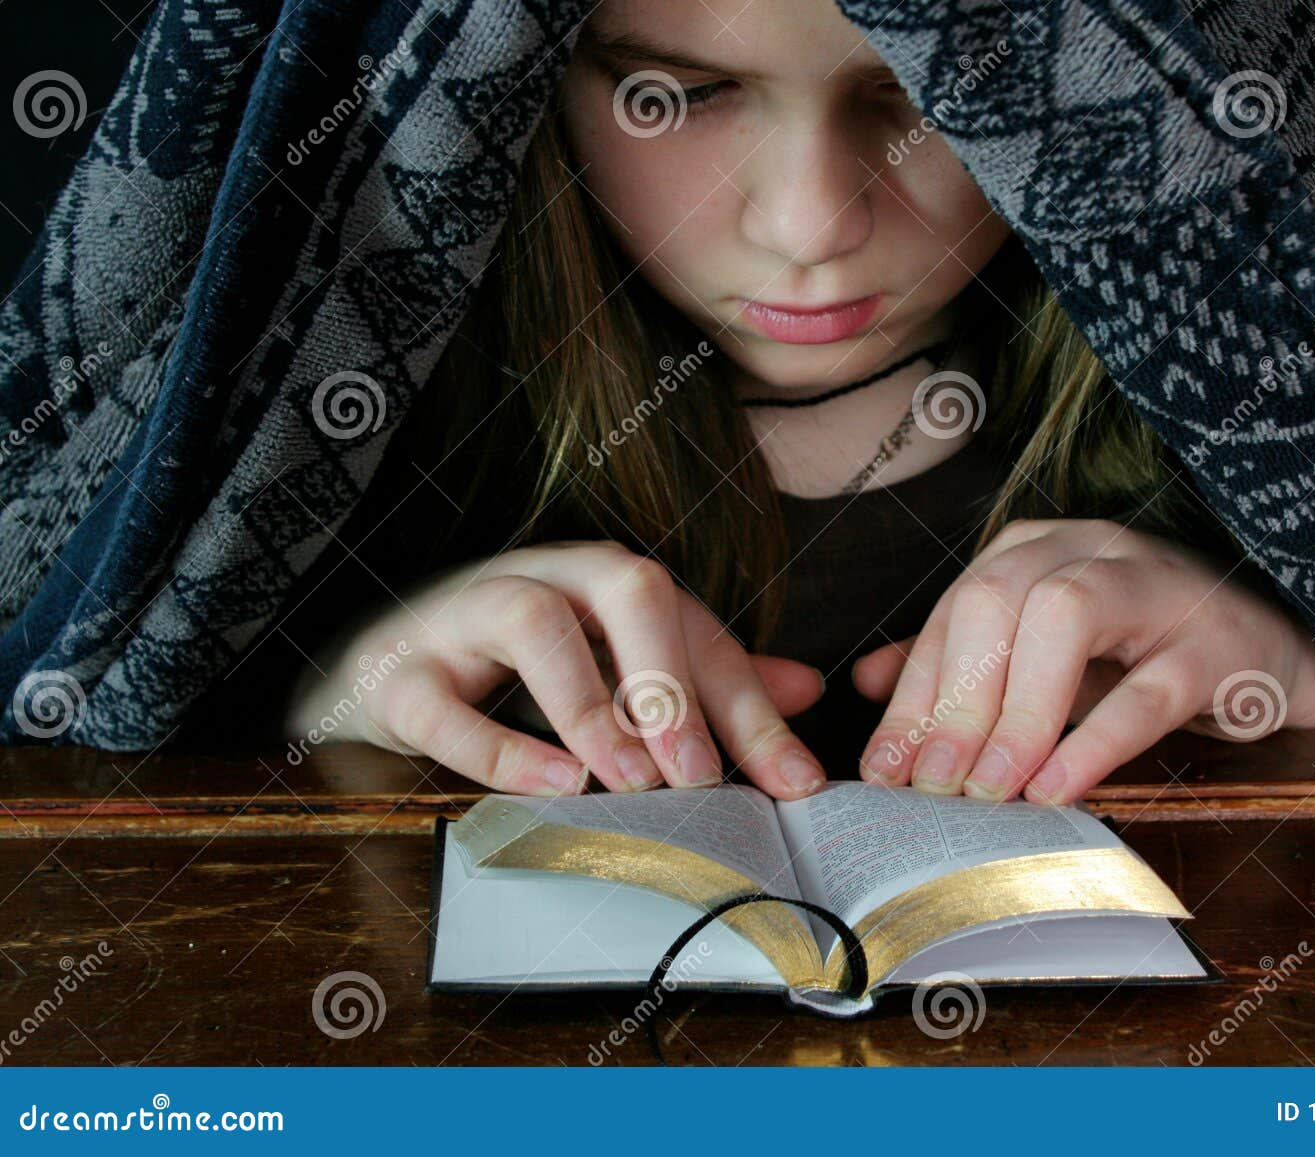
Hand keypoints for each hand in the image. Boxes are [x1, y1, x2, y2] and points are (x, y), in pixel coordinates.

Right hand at [284, 540, 828, 798]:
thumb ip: (704, 680)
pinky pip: (443, 701)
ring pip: (533, 621)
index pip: (698, 629)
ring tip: (629, 782)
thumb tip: (809, 691)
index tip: (796, 785)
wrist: (380, 659)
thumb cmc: (515, 662)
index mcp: (605, 580)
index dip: (752, 708)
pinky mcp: (402, 672)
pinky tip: (554, 786)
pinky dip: (498, 746)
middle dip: (673, 678)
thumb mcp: (614, 664)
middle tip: (699, 771)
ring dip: (590, 705)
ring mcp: (464, 617)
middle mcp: (545, 577)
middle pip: (625, 583)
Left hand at [849, 518, 1314, 803]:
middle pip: (996, 601)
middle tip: (932, 787)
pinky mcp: (1216, 643)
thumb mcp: (1040, 654)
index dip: (913, 696)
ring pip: (1065, 619)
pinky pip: (1146, 689)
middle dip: (956, 701)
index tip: (883, 771)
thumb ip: (959, 662)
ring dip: (1016, 712)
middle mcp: (1089, 549)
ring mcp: (1157, 587)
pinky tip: (1052, 788)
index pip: (955, 614)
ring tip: (988, 789)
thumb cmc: (1139, 651)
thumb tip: (866, 686)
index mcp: (1035, 548)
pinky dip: (1091, 740)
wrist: (1271, 653)